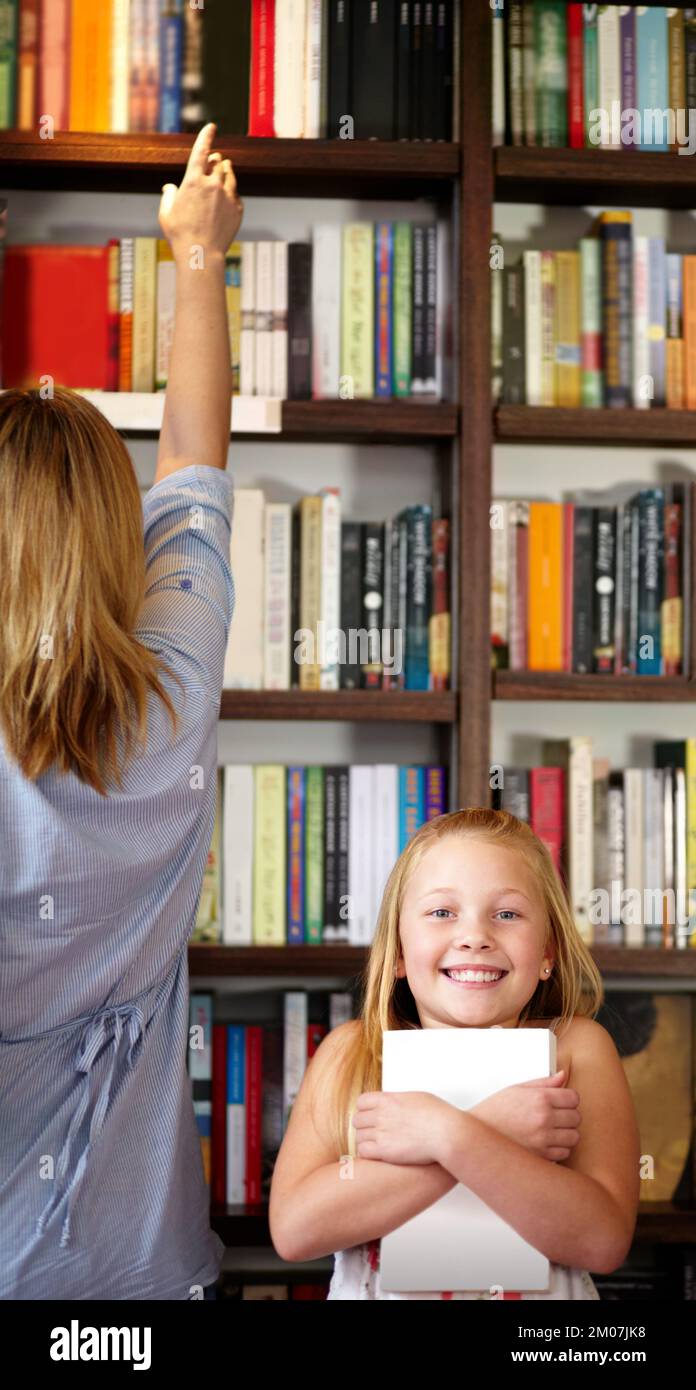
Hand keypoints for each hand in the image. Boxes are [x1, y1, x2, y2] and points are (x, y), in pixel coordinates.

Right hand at [159, 122, 243, 261]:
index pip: (200, 151)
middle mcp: (213, 184)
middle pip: (218, 162)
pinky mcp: (238, 209)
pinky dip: (231, 193)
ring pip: (230, 175)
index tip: (212, 126)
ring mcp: (227, 196)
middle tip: (214, 159)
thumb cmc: (180, 235)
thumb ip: (168, 195)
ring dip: (226, 170)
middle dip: (215, 159)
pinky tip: (227, 198)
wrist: (201, 254)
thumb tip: (170, 187)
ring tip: (225, 169)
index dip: (206, 136)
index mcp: (193, 181)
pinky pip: (236, 195)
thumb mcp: (166, 213)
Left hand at [352, 1091, 458, 1164]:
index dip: (364, 1110)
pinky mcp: (385, 1151)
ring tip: (377, 1145)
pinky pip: (363, 1151)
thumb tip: (396, 1104)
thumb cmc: (439, 1115)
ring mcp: (381, 1132)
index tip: (370, 1116)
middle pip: (357, 1120)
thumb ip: (400, 1101)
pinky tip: (377, 1155)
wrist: (447, 1133)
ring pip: (358, 1137)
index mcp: (389, 1099)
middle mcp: (381, 1114)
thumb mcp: (417, 1098)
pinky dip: (367, 1153)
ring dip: (366, 1141)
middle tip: (374, 1133)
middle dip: (364, 1126)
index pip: (361, 1102)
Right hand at [471, 1069, 580, 1161]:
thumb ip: (543, 1083)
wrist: (476, 1138)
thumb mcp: (516, 1089)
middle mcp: (544, 1118)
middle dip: (569, 1116)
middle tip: (556, 1117)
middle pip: (576, 1117)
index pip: (573, 1097)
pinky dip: (559, 1149)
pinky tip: (547, 1143)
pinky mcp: (541, 1157)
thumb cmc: (494, 1112)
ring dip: (566, 1134)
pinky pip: (564, 1154)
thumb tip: (562, 1075)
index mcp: (540, 1098)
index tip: (562, 1102)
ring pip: (573, 1137)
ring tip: (552, 1131)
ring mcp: (543, 1140)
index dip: (568, 1099)